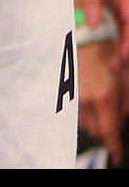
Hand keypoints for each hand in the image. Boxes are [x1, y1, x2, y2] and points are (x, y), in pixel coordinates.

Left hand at [72, 0, 128, 62]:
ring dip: (125, 47)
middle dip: (128, 46)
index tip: (125, 53)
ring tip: (116, 68)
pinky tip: (115, 56)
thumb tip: (93, 24)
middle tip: (119, 65)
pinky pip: (122, 26)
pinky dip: (120, 40)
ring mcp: (122, 1)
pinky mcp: (115, 4)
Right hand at [78, 38, 123, 162]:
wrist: (79, 34)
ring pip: (84, 123)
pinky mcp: (64, 90)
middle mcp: (85, 101)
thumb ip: (125, 101)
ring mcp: (72, 96)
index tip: (118, 152)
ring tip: (103, 114)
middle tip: (114, 130)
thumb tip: (123, 116)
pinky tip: (90, 105)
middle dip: (106, 133)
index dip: (114, 146)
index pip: (109, 133)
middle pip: (96, 131)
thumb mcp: (123, 76)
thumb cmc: (103, 50)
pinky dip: (84, 114)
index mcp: (104, 98)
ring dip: (95, 123)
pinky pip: (75, 111)